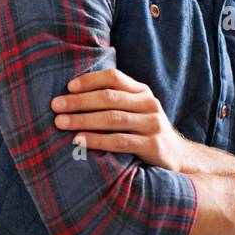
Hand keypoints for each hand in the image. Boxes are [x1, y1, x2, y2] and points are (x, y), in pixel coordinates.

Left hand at [51, 68, 198, 171]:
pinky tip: (78, 141)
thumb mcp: (136, 111)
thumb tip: (71, 96)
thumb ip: (115, 101)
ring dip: (83, 120)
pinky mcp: (152, 146)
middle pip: (109, 97)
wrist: (179, 158)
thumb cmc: (145, 132)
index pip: (114, 77)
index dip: (90, 80)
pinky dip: (96, 140)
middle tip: (55, 105)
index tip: (68, 87)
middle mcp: (149, 104)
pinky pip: (119, 141)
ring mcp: (152, 124)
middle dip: (79, 101)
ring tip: (60, 122)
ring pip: (112, 118)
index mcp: (142, 91)